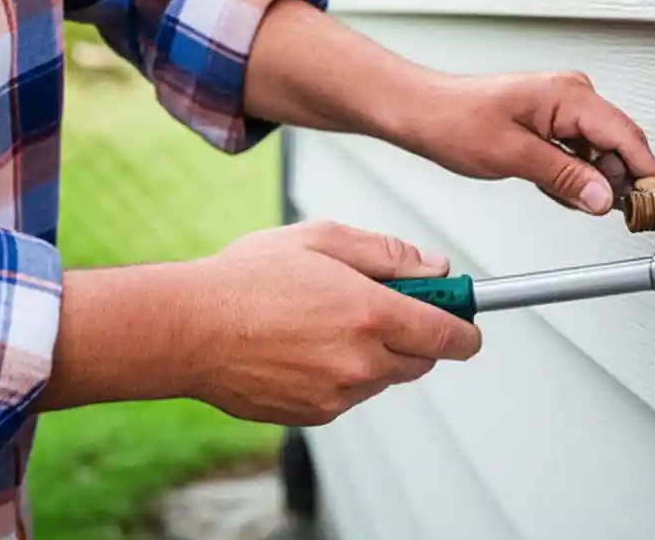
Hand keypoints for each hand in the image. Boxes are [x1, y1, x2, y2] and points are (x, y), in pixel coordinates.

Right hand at [187, 220, 480, 424]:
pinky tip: (305, 345)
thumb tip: (435, 268)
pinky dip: (343, 373)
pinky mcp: (316, 415)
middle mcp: (362, 363)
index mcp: (372, 315)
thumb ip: (389, 254)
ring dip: (375, 353)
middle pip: (423, 360)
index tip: (466, 319)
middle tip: (381, 304)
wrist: (188, 329)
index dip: (465, 327)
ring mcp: (339, 395)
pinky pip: (350, 394)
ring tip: (326, 320)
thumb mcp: (323, 240)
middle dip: (416, 334)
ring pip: (384, 377)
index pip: (450, 336)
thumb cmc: (249, 277)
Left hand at [243, 0, 654, 210]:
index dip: (646, 173)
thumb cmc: (455, 120)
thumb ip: (565, 176)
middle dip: (619, 182)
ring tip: (561, 193)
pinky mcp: (554, 124)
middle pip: (621, 145)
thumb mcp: (513, 156)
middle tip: (612, 213)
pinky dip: (575, 176)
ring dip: (591, 182)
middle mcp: (573, 96)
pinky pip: (582, 155)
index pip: (627, 136)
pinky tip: (555, 187)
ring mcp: (565, 110)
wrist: (421, 113)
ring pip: (602, 154)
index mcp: (569, 95)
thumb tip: (603, 196)